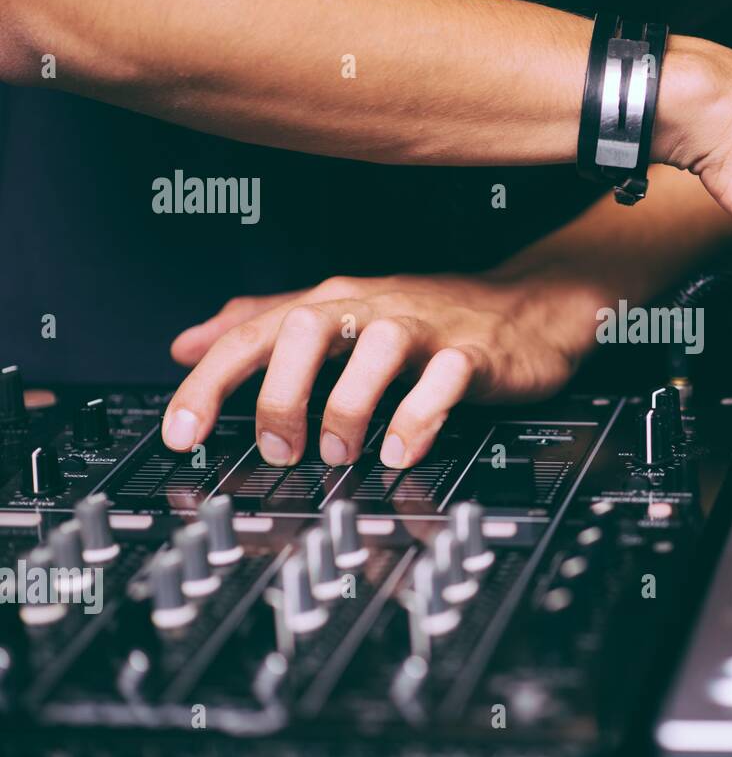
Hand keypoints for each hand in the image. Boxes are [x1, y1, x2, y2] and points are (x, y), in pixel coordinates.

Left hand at [161, 272, 604, 467]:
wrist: (525, 306)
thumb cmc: (426, 316)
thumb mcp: (336, 315)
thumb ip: (262, 326)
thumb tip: (187, 343)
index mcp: (334, 304)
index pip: (255, 332)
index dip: (209, 383)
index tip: (181, 433)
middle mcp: (373, 310)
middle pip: (307, 329)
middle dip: (281, 394)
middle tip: (280, 450)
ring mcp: (426, 328)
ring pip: (376, 349)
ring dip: (348, 407)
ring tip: (341, 453)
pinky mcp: (474, 353)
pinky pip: (446, 379)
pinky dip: (419, 418)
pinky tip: (402, 451)